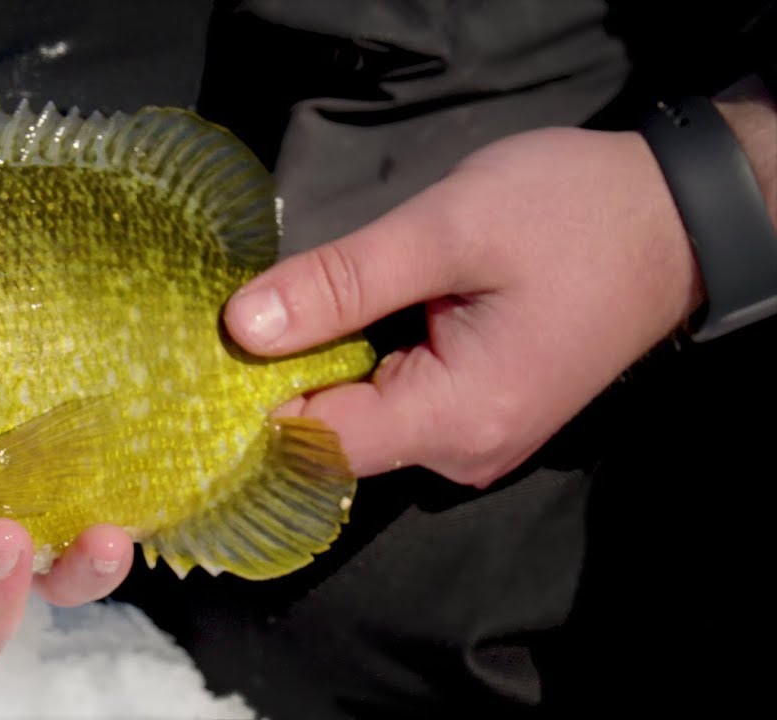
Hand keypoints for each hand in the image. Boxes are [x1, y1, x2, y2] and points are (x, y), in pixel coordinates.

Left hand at [224, 126, 704, 487]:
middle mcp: (462, 452)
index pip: (316, 443)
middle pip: (335, 435)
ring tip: (281, 308)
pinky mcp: (478, 411)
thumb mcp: (446, 230)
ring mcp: (474, 438)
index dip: (251, 401)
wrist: (674, 221)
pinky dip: (359, 366)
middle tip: (226, 320)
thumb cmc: (569, 215)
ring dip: (320, 368)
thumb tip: (239, 326)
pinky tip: (339, 320)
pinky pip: (395, 404)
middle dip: (279, 380)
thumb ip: (342, 282)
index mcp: (455, 420)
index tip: (198, 357)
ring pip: (362, 418)